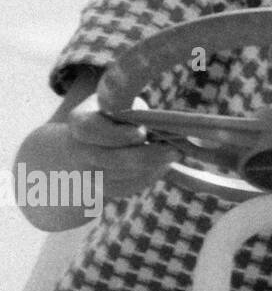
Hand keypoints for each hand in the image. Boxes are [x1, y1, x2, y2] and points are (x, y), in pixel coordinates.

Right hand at [50, 98, 179, 201]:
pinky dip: (147, 177)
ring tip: (173, 155)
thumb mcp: (122, 103)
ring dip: (150, 166)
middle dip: (145, 155)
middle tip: (174, 151)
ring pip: (119, 176)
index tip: (142, 133)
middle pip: (109, 158)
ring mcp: (86, 172)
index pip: (90, 129)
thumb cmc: (115, 113)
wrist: (93, 138)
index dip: (116, 133)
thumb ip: (132, 111)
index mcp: (79, 121)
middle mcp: (76, 150)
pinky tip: (162, 165)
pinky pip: (124, 187)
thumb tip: (157, 123)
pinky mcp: (100, 187)